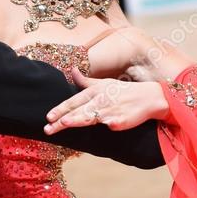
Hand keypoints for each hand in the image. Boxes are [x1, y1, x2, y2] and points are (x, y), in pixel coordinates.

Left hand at [44, 68, 169, 133]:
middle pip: (78, 111)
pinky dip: (109, 124)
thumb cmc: (123, 91)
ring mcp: (110, 111)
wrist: (148, 97)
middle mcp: (100, 100)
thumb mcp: (103, 83)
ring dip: (77, 120)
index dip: (60, 109)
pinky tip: (108, 125)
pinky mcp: (120, 121)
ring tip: (64, 123)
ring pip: (90, 117)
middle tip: (48, 127)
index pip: (74, 101)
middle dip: (62, 120)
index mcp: (95, 91)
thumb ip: (85, 81)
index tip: (48, 116)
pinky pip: (111, 124)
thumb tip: (71, 70)